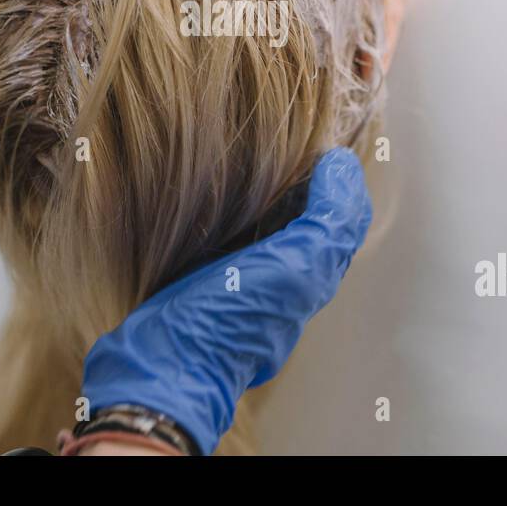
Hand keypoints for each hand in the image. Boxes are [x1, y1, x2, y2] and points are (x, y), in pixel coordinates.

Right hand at [81, 147, 372, 453]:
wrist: (163, 366)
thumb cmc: (230, 319)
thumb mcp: (293, 267)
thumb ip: (326, 224)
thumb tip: (342, 168)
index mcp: (312, 274)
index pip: (343, 217)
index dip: (341, 179)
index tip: (323, 143)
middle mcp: (284, 278)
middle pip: (310, 219)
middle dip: (309, 180)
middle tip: (293, 139)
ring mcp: (243, 280)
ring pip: (270, 224)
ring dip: (272, 191)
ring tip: (259, 154)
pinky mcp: (204, 277)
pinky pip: (231, 234)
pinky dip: (236, 207)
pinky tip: (218, 189)